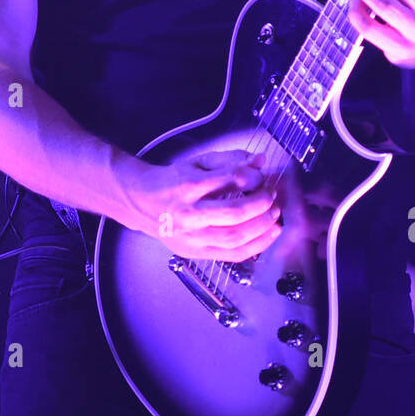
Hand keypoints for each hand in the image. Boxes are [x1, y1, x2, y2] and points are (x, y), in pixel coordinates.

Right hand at [115, 148, 283, 261]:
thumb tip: (261, 161)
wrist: (140, 202)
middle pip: (234, 214)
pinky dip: (256, 247)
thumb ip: (230, 160)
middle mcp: (188, 213)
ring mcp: (191, 237)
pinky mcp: (194, 253)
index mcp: (188, 185)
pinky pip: (231, 255)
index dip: (252, 177)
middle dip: (261, 205)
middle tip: (271, 196)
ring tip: (274, 216)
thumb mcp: (198, 162)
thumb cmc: (172, 180)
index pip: (228, 179)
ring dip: (262, 227)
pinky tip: (268, 236)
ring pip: (234, 239)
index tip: (260, 176)